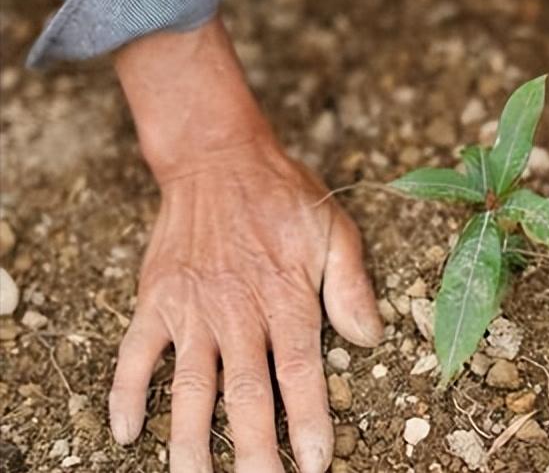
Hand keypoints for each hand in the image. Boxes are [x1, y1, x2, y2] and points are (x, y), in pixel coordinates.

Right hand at [106, 18, 382, 472]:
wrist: (219, 158)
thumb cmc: (284, 197)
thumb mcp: (335, 230)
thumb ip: (352, 287)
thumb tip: (370, 339)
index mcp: (286, 299)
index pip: (299, 375)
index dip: (308, 424)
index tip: (314, 465)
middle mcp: (238, 312)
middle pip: (246, 396)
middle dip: (256, 452)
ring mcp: (193, 310)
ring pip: (191, 389)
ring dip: (192, 442)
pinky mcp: (157, 301)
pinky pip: (136, 355)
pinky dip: (128, 394)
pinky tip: (127, 433)